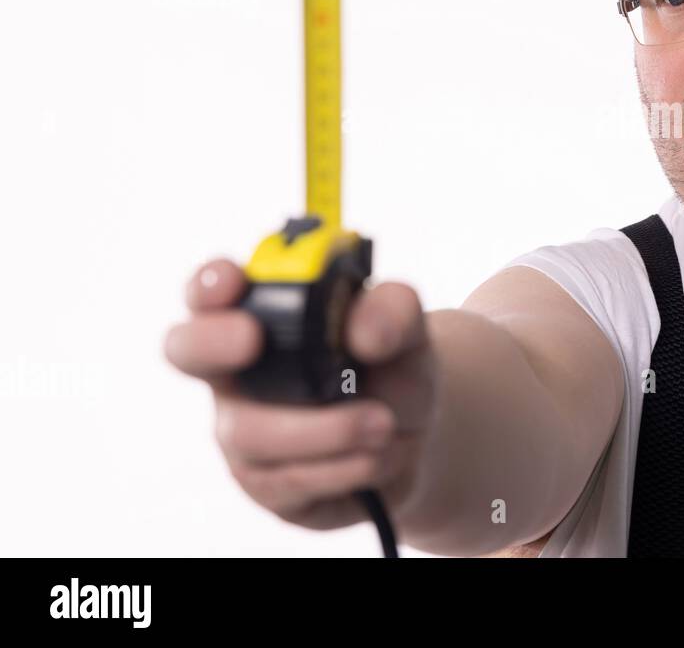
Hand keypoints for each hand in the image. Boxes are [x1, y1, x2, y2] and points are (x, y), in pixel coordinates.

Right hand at [164, 258, 435, 532]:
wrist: (418, 432)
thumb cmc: (392, 365)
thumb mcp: (407, 328)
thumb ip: (392, 311)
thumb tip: (365, 332)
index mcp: (264, 313)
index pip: (212, 289)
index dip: (209, 284)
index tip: (230, 280)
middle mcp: (238, 368)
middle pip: (187, 350)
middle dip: (210, 341)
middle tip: (250, 339)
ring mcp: (244, 427)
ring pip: (251, 432)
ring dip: (327, 430)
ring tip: (383, 424)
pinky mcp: (265, 482)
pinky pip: (287, 482)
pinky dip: (344, 467)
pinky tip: (376, 455)